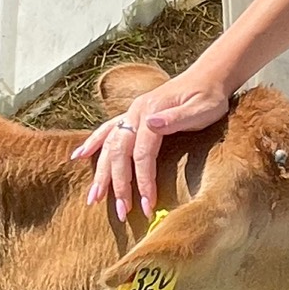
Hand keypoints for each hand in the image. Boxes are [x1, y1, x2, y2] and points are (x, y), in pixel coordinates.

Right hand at [72, 68, 232, 220]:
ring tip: (94, 199)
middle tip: (122, 212)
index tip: (148, 205)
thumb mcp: (202, 108)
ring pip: (109, 146)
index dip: (143, 181)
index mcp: (151, 112)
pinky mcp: (132, 117)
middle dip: (118, 185)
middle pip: (120, 153)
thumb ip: (177, 117)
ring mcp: (132, 114)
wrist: (208, 77)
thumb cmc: (209, 97)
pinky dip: (92, 143)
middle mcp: (136, 113)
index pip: (142, 154)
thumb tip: (151, 125)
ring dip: (101, 173)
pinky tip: (79, 156)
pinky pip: (107, 130)